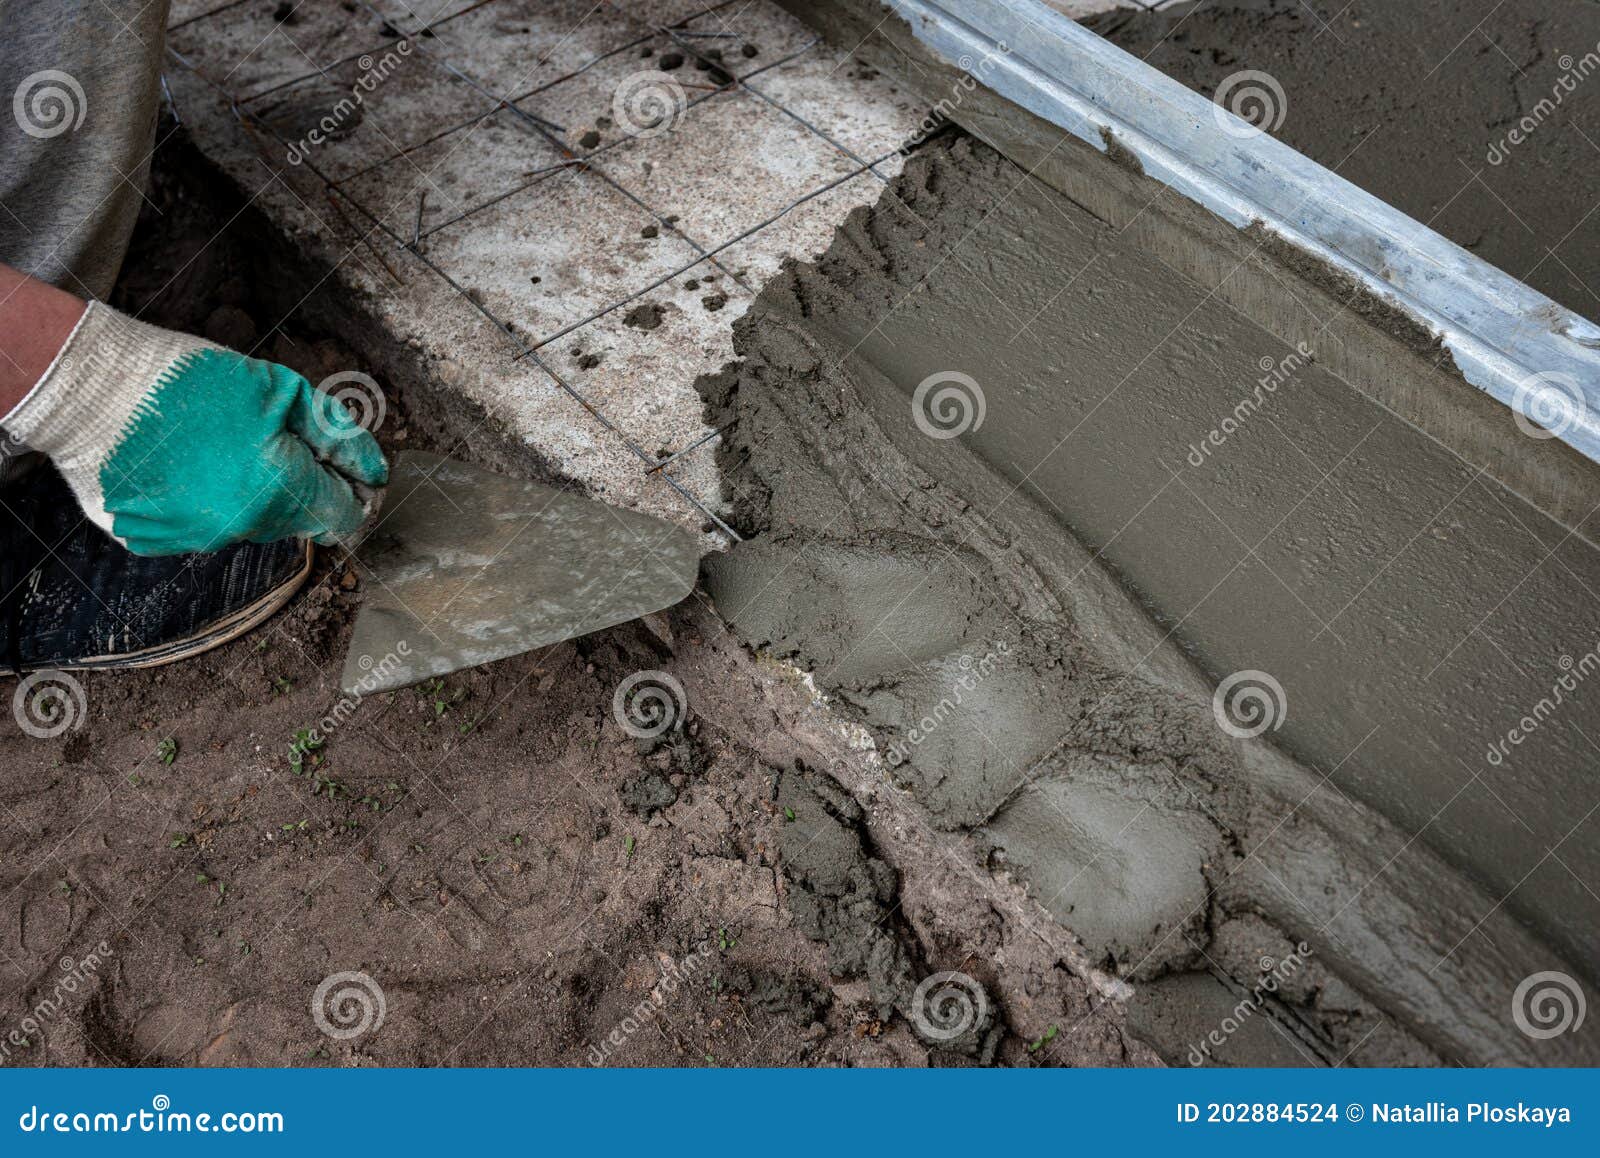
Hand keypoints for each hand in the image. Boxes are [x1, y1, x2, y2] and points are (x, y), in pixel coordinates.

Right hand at [1, 302, 386, 555]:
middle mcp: (241, 529)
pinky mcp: (153, 543)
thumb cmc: (193, 382)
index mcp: (280, 490)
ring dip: (248, 493)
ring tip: (216, 446)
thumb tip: (376, 471)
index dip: (351, 490)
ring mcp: (195, 541)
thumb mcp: (281, 391)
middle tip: (267, 439)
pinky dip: (200, 501)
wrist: (95, 388)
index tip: (342, 468)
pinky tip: (181, 465)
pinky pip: (198, 527)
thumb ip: (338, 436)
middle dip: (297, 485)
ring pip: (247, 525)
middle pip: (295, 519)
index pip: (343, 516)